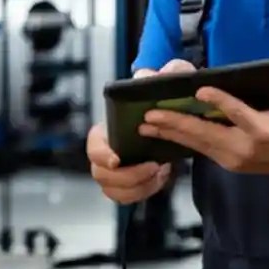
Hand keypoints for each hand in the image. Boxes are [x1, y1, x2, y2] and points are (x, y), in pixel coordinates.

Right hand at [86, 59, 189, 202]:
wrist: (176, 115)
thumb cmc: (165, 95)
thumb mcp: (170, 78)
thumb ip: (166, 71)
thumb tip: (150, 75)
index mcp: (106, 129)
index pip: (93, 146)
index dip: (101, 155)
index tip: (118, 159)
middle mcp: (106, 151)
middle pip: (101, 175)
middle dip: (128, 177)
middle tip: (154, 167)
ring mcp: (115, 170)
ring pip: (114, 191)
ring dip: (138, 186)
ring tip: (159, 171)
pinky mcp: (128, 183)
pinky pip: (128, 197)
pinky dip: (145, 192)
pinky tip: (160, 177)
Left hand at [139, 59, 268, 176]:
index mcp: (262, 130)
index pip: (237, 113)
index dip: (219, 101)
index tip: (200, 89)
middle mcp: (243, 146)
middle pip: (205, 133)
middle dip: (176, 123)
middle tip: (151, 114)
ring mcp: (233, 158)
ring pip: (197, 144)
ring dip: (170, 133)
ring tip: (145, 125)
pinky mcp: (227, 163)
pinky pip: (199, 149)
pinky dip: (179, 140)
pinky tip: (161, 133)